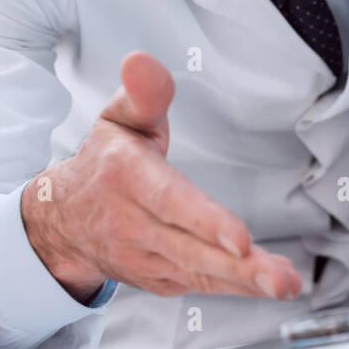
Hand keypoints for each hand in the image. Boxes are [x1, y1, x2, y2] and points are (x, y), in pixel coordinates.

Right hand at [22, 51, 301, 302]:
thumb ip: (143, 93)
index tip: (239, 238)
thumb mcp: (118, 118)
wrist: (62, 220)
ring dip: (246, 283)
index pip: (168, 201)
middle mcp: (132, 224)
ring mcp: (144, 258)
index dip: (204, 220)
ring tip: (287, 286)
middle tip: (280, 279)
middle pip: (190, 248)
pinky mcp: (159, 279)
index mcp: (127, 178)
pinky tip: (272, 286)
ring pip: (199, 273)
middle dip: (238, 266)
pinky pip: (201, 285)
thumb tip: (142, 61)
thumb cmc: (105, 160)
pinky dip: (237, 288)